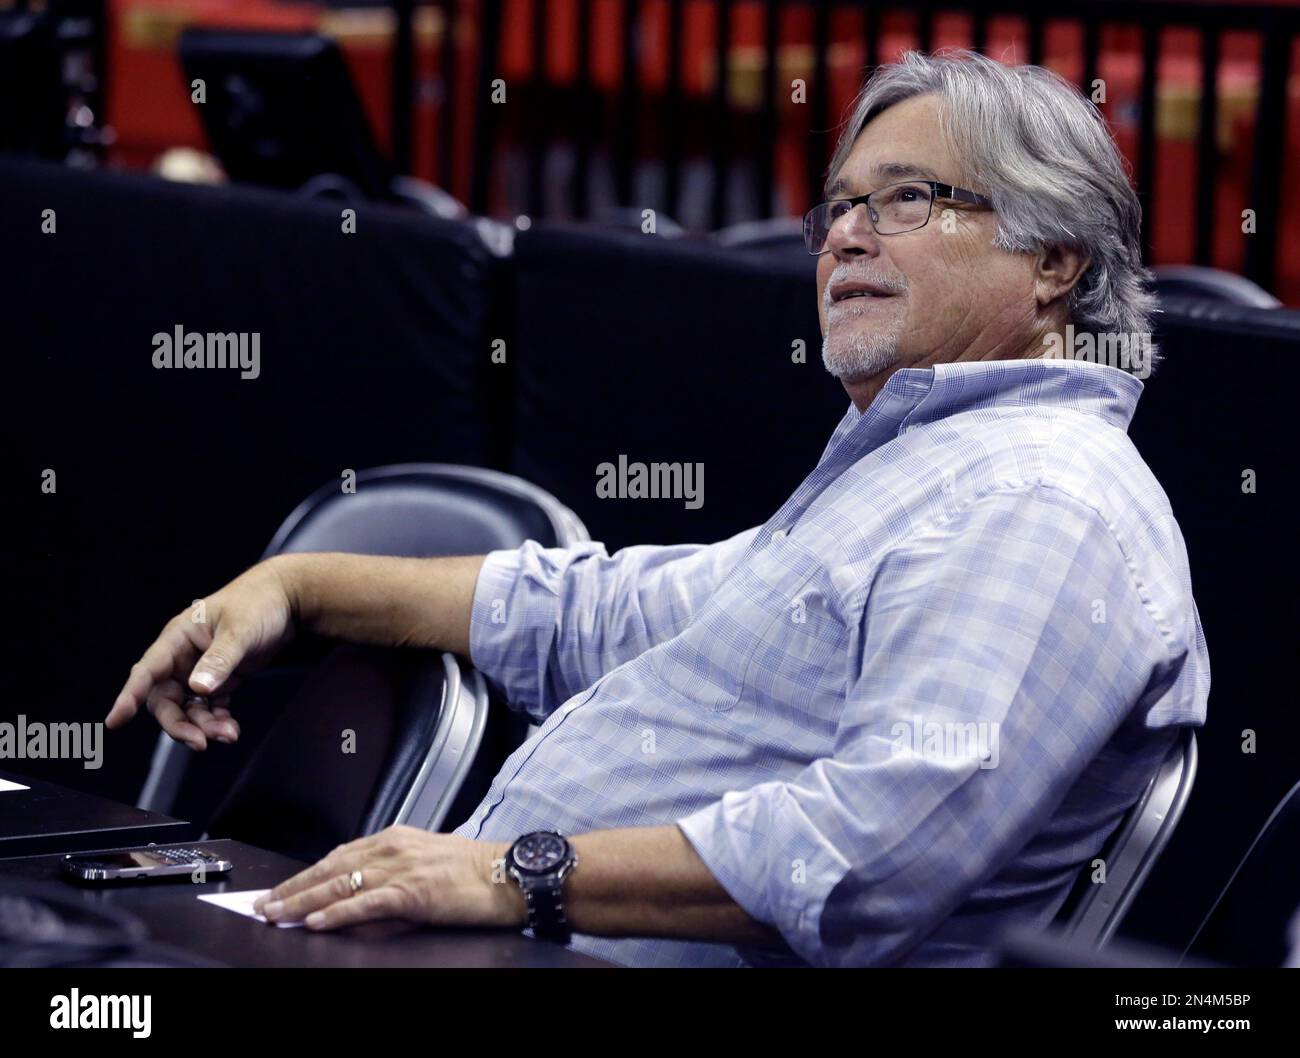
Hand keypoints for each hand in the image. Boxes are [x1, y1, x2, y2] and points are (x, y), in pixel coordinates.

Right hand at [104, 558, 297, 749]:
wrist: (288, 599)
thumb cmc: (259, 604)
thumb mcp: (240, 630)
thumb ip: (220, 659)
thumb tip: (197, 689)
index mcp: (178, 637)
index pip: (147, 671)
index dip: (130, 696)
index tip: (115, 721)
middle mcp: (184, 656)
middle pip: (165, 699)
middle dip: (179, 724)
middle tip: (200, 742)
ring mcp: (200, 670)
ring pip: (188, 708)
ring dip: (203, 726)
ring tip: (229, 735)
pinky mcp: (220, 680)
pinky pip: (209, 708)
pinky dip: (217, 721)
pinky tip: (230, 730)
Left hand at [253, 826, 524, 930]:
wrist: (508, 874)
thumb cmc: (474, 871)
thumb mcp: (427, 863)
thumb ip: (392, 874)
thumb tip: (360, 897)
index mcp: (396, 838)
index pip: (339, 855)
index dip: (307, 874)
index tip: (282, 888)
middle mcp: (393, 848)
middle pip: (330, 869)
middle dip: (293, 888)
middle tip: (263, 904)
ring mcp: (401, 869)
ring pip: (340, 885)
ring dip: (303, 901)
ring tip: (276, 913)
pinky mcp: (412, 892)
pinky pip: (366, 904)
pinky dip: (338, 913)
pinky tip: (317, 921)